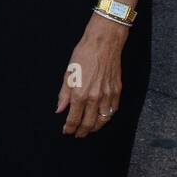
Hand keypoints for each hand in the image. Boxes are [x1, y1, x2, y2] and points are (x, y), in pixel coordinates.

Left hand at [56, 20, 125, 137]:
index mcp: (80, 94)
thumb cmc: (84, 53)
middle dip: (82, 131)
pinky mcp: (117, 90)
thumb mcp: (68, 73)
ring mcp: (108, 95)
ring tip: (89, 129)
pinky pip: (113, 110)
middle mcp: (95, 98)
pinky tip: (102, 117)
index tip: (67, 131)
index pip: (74, 119)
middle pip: (89, 123)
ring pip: (103, 120)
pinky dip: (107, 117)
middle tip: (77, 134)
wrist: (104, 41)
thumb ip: (64, 93)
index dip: (69, 128)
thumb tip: (59, 109)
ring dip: (95, 128)